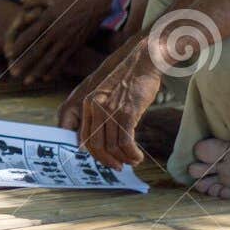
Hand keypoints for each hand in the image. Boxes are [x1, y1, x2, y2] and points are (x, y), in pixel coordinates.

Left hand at [5, 0, 111, 84]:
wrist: (99, 3)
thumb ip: (36, 0)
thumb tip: (21, 1)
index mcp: (48, 18)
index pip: (30, 34)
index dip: (19, 45)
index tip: (8, 54)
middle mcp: (56, 31)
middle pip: (37, 50)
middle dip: (24, 63)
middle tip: (13, 72)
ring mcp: (66, 40)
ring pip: (49, 59)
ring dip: (37, 71)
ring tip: (27, 81)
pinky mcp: (75, 45)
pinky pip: (63, 60)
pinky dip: (54, 70)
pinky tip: (46, 78)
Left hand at [66, 40, 164, 168]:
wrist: (145, 62)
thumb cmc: (131, 81)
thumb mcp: (109, 96)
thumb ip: (104, 115)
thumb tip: (108, 142)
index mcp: (89, 104)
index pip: (84, 137)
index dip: (95, 154)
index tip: (106, 161)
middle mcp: (96, 108)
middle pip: (96, 146)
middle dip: (108, 161)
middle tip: (119, 167)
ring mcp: (111, 110)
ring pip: (112, 147)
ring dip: (124, 159)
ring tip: (133, 161)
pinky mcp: (127, 112)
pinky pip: (126, 142)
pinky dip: (132, 154)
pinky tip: (138, 156)